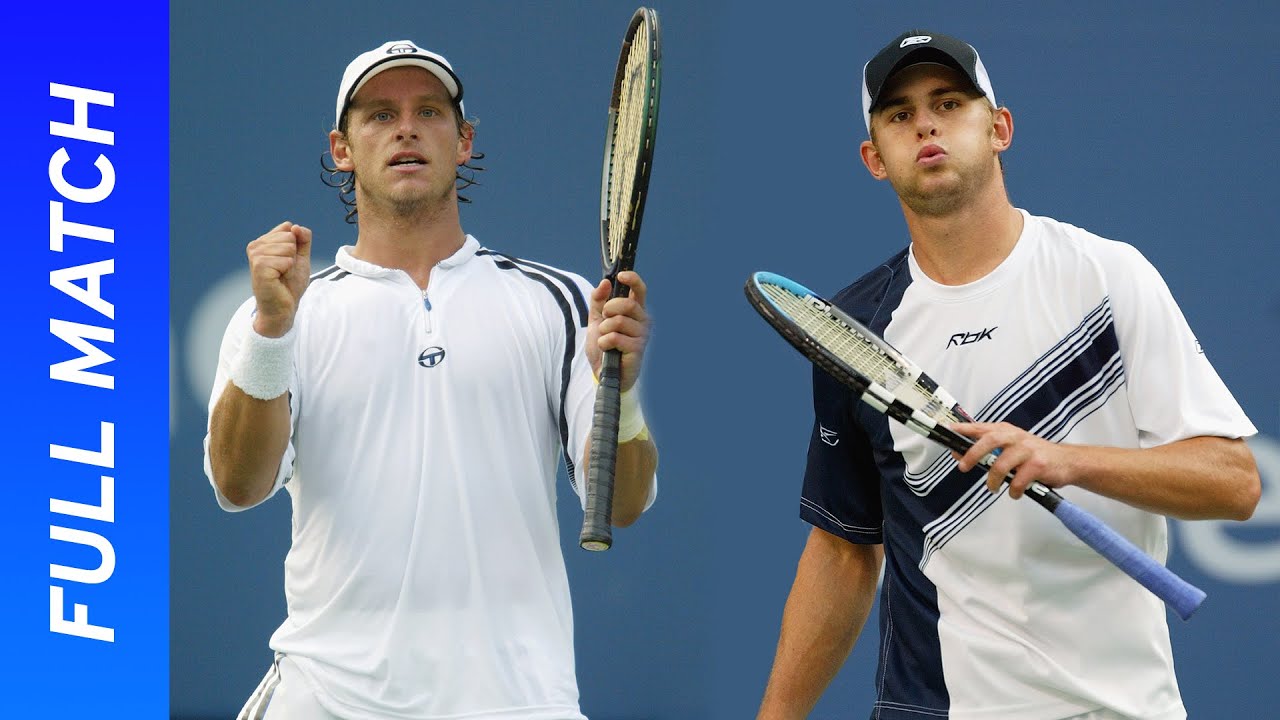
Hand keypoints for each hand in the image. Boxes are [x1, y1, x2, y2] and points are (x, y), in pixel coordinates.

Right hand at [247, 221, 311, 336]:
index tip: (288, 262)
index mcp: (263, 241)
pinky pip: (287, 261)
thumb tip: (296, 226)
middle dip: (294, 256)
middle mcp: (255, 245)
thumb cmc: (289, 284)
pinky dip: (289, 272)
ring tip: (281, 276)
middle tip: (285, 271)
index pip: (288, 228)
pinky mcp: (259, 266)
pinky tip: (279, 280)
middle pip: (290, 236)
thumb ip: (303, 239)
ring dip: (291, 265)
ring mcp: (256, 255)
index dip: (296, 247)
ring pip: (289, 248)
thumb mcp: (301, 258)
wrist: (282, 308)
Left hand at [586, 270, 649, 390]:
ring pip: (618, 321)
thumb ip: (598, 301)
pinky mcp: (638, 349)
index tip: (620, 276)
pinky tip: (608, 350)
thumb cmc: (604, 346)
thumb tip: (605, 282)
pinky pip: (615, 337)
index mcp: (635, 311)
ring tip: (605, 339)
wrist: (603, 372)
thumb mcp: (596, 320)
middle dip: (609, 310)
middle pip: (627, 304)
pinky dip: (604, 342)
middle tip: (604, 320)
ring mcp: (642, 335)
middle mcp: (643, 320)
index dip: (632, 279)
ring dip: (604, 330)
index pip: (640, 290)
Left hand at [949, 422, 1077, 498]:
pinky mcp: (1039, 465)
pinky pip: (1018, 482)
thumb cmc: (1033, 455)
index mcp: (1006, 431)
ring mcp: (1028, 450)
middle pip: (990, 440)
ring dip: (993, 481)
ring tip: (992, 488)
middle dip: (973, 454)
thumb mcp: (1010, 447)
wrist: (1068, 462)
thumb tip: (958, 453)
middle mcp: (1016, 437)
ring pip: (1002, 465)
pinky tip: (1015, 493)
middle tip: (963, 468)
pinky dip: (1013, 491)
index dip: (964, 429)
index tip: (948, 430)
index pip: (981, 427)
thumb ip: (987, 450)